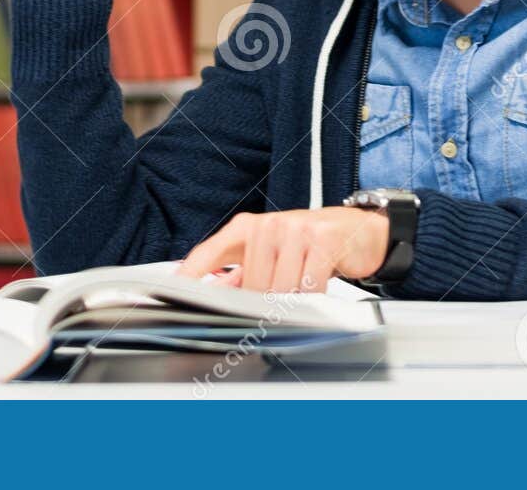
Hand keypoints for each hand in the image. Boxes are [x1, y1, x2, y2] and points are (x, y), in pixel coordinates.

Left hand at [176, 208, 389, 292]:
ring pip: (280, 289)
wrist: (357, 231)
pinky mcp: (322, 240)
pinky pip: (308, 286)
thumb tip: (216, 299)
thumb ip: (243, 276)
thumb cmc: (309, 246)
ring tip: (305, 285)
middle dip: (266, 301)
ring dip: (293, 300)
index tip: (170, 290)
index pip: (210, 252)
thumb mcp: (272, 257)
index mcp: (248, 228)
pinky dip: (313, 296)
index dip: (189, 273)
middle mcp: (268, 225)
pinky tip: (319, 284)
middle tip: (285, 294)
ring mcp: (295, 229)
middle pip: (252, 286)